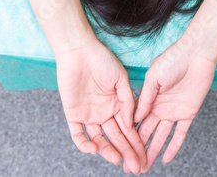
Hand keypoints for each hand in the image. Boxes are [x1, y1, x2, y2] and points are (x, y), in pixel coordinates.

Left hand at [55, 39, 146, 172]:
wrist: (79, 50)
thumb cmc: (101, 60)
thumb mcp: (121, 79)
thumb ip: (127, 102)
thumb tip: (131, 124)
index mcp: (116, 106)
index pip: (128, 130)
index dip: (136, 144)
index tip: (144, 157)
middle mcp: (103, 113)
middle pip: (116, 139)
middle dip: (126, 153)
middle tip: (135, 167)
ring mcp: (88, 115)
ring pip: (99, 139)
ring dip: (107, 151)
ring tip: (117, 160)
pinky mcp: (72, 114)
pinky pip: (77, 134)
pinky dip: (84, 144)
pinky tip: (94, 149)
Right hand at [133, 43, 216, 170]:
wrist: (196, 54)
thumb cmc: (173, 59)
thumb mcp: (153, 77)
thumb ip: (145, 99)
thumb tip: (133, 119)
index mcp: (149, 99)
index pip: (136, 121)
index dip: (128, 136)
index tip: (120, 149)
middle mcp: (159, 107)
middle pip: (146, 133)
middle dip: (137, 149)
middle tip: (129, 165)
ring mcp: (173, 112)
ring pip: (161, 137)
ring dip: (153, 151)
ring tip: (144, 167)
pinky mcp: (188, 113)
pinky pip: (180, 134)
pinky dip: (173, 147)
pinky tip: (166, 159)